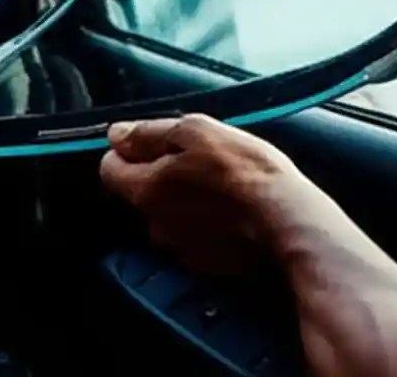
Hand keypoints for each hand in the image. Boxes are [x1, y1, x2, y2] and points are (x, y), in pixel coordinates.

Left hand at [99, 115, 309, 274]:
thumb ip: (150, 133)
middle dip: (163, 175)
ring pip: (172, 216)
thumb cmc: (244, 171)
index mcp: (145, 191)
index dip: (128, 150)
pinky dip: (210, 224)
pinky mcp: (209, 265)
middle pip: (143, 193)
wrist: (288, 223)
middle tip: (201, 159)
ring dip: (188, 200)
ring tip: (224, 186)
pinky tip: (236, 212)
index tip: (156, 140)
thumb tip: (117, 135)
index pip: (109, 169)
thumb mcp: (197, 132)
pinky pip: (198, 236)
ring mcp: (182, 249)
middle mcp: (155, 225)